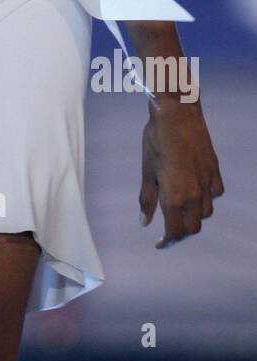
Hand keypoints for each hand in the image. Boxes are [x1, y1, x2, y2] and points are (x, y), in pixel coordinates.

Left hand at [139, 100, 224, 248]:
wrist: (176, 116)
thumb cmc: (156, 140)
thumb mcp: (147, 171)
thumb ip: (147, 199)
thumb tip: (145, 222)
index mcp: (174, 197)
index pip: (174, 232)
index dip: (167, 242)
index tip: (160, 244)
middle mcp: (194, 195)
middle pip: (192, 227)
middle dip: (180, 232)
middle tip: (169, 228)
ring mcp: (207, 183)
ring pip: (206, 213)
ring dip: (194, 217)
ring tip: (182, 210)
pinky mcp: (214, 170)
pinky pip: (216, 194)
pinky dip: (208, 198)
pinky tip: (198, 191)